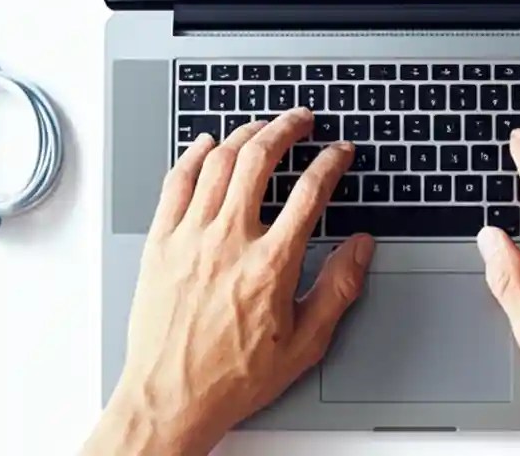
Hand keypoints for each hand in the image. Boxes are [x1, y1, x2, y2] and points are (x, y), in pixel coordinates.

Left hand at [83, 108, 374, 455]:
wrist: (169, 399)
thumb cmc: (231, 378)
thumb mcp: (304, 344)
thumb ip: (337, 289)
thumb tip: (360, 248)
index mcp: (270, 265)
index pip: (309, 192)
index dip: (330, 163)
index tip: (339, 152)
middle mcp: (228, 242)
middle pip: (259, 160)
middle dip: (286, 129)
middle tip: (301, 120)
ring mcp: (189, 238)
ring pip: (218, 162)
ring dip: (244, 134)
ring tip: (262, 126)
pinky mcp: (159, 243)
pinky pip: (176, 183)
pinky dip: (193, 156)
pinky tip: (205, 145)